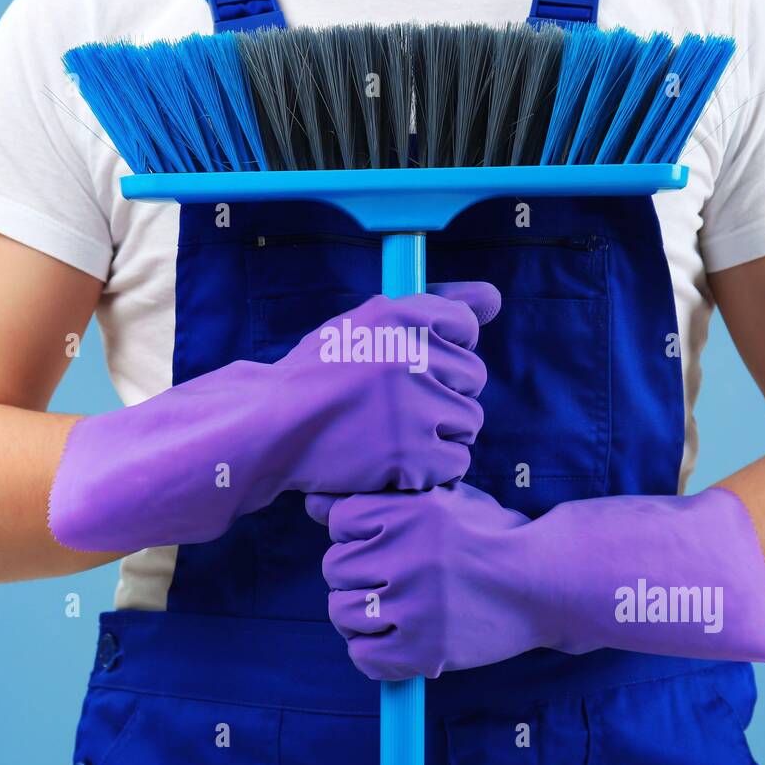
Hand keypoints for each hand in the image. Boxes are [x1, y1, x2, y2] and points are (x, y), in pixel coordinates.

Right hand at [271, 281, 500, 494]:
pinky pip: (457, 461)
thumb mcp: (366, 324)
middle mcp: (410, 355)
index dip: (446, 349)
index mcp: (398, 315)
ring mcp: (414, 408)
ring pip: (469, 420)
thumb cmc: (318, 375)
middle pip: (472, 376)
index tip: (419, 366)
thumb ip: (432, 308)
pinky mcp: (412, 456)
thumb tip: (496, 296)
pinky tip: (396, 461)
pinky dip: (432, 468)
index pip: (464, 325)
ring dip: (441, 432)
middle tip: (402, 406)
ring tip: (396, 434)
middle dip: (445, 392)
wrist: (269, 426)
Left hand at [306, 483, 764, 680]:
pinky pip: (364, 655)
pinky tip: (395, 640)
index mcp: (411, 512)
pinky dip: (372, 651)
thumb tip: (314, 504)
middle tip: (387, 581)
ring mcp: (415, 605)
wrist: (546, 583)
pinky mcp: (424, 649)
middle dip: (357, 574)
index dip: (355, 533)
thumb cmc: (493, 538)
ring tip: (389, 611)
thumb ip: (383, 501)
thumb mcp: (444, 500)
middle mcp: (408, 555)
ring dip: (360, 614)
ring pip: (343, 611)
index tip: (379, 543)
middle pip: (336, 567)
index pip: (340, 521)